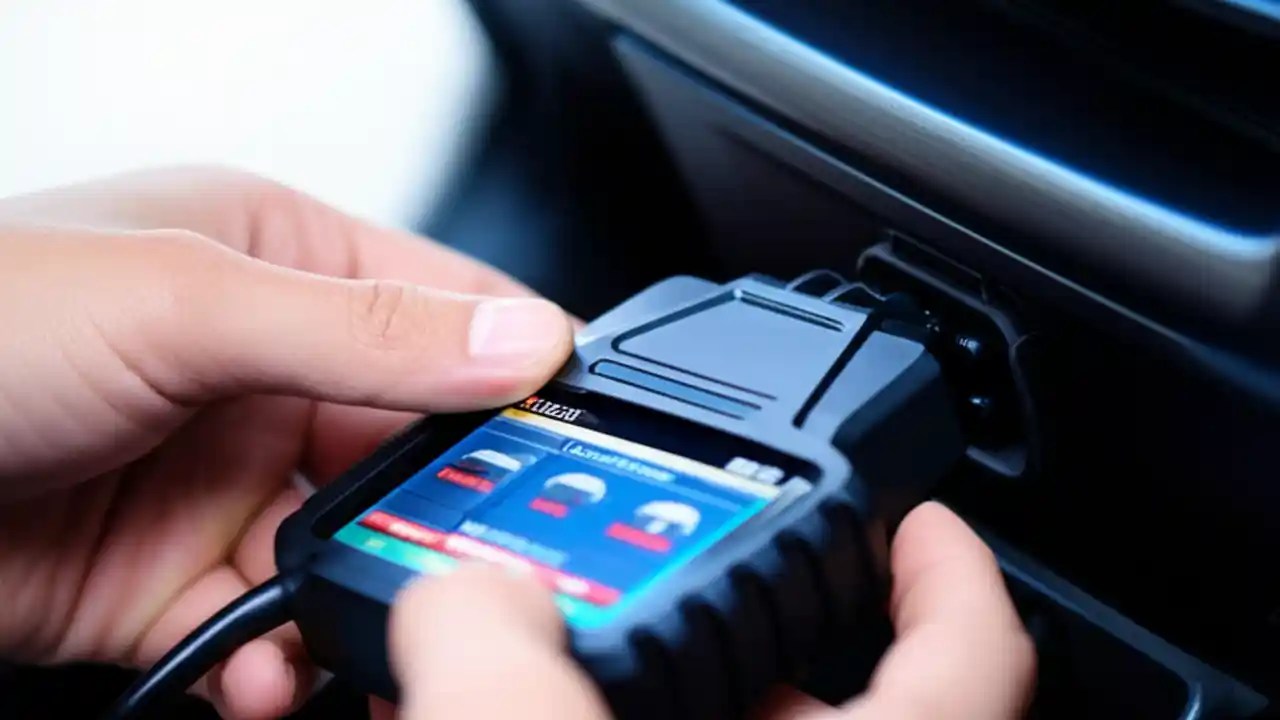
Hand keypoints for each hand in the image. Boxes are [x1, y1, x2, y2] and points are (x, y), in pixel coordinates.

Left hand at [0, 167, 574, 718]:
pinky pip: (267, 631)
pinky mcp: (171, 581)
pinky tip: (264, 675)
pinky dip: (279, 665)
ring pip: (350, 550)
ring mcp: (221, 478)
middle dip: (448, 515)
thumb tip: (521, 344)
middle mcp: (260, 366)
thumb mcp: (182, 299)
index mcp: (277, 259)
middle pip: (410, 447)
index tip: (579, 447)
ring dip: (364, 601)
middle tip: (489, 569)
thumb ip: (364, 330)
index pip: (444, 313)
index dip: (516, 377)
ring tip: (369, 638)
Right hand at [380, 502, 1035, 719]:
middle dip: (731, 611)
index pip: (975, 650)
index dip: (949, 560)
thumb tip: (456, 597)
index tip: (913, 509)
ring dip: (646, 683)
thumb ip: (494, 656)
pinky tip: (514, 716)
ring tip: (554, 639)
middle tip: (655, 554)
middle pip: (825, 690)